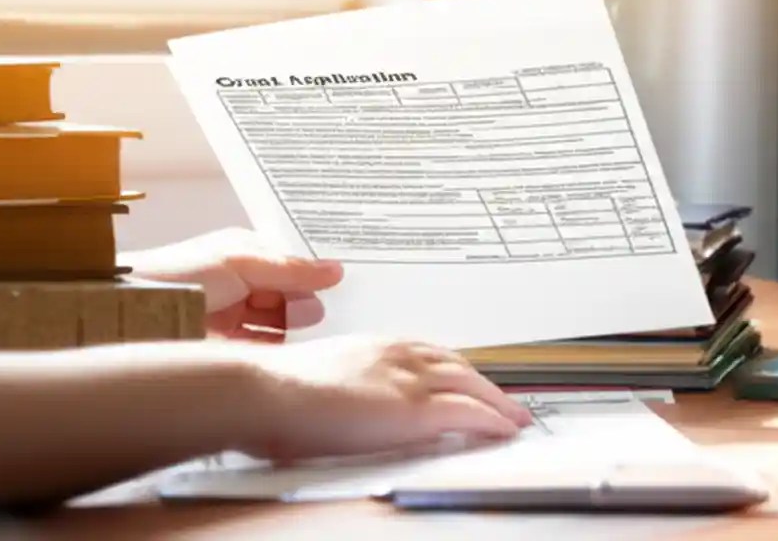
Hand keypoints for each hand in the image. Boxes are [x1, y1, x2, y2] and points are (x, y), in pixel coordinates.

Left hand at [121, 228, 341, 340]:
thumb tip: (337, 271)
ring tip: (307, 335)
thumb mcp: (243, 262)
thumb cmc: (179, 275)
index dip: (315, 275)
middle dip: (305, 304)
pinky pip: (265, 350)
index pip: (293, 265)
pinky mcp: (229, 349)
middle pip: (290, 296)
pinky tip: (290, 354)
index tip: (341, 287)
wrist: (130, 314)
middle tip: (315, 314)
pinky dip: (278, 351)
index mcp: (245, 255)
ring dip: (293, 330)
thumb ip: (292, 268)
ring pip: (280, 324)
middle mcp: (243, 285)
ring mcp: (236, 318)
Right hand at [241, 336, 533, 461]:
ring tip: (515, 419)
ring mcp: (409, 380)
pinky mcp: (413, 410)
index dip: (456, 371)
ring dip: (499, 403)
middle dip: (486, 385)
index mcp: (376, 346)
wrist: (261, 390)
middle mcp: (399, 355)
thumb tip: (346, 406)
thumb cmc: (272, 392)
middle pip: (459, 367)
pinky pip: (469, 414)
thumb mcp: (319, 380)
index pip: (430, 354)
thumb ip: (344, 387)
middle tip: (506, 402)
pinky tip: (505, 432)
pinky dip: (493, 421)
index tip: (468, 381)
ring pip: (472, 386)